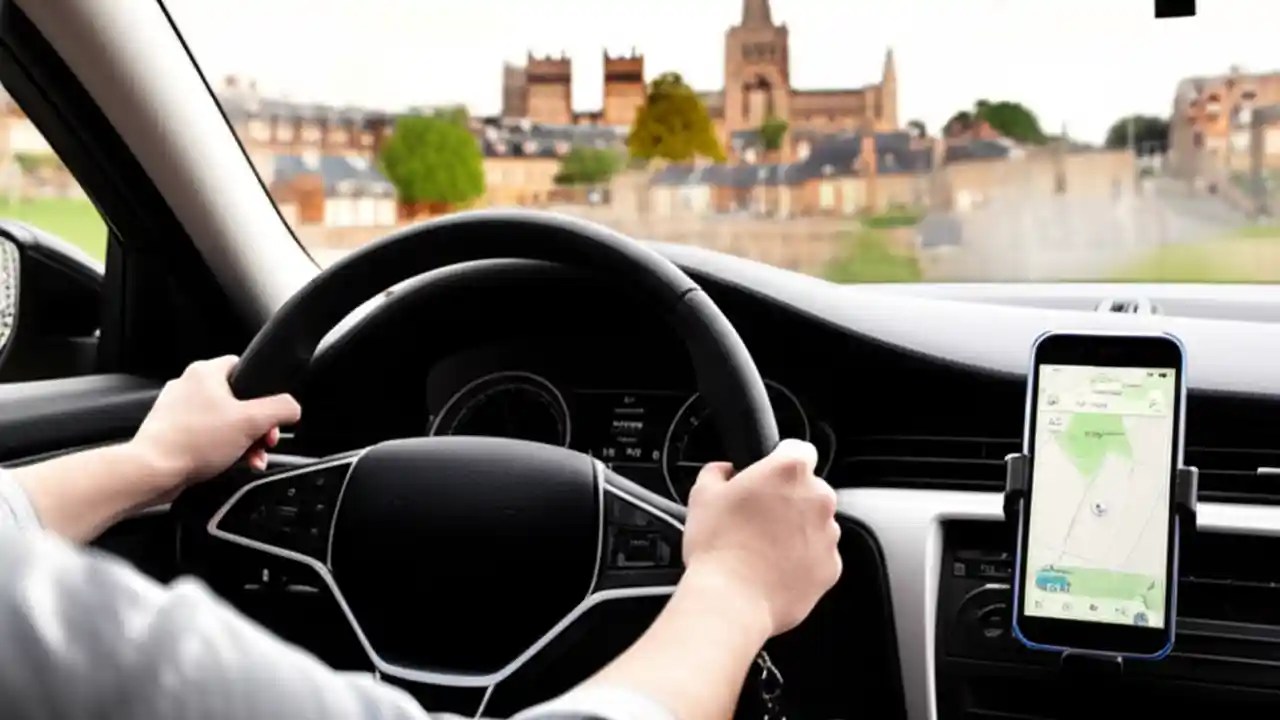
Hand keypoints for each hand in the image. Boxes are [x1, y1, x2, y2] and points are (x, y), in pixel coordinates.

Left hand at [131, 356, 301, 493]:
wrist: (153, 471)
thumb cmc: (193, 443)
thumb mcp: (253, 422)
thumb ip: (281, 409)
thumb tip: (293, 408)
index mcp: (206, 372)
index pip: (245, 368)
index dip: (265, 391)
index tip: (271, 414)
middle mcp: (188, 385)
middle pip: (238, 400)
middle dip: (257, 426)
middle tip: (264, 441)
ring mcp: (177, 409)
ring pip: (224, 420)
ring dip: (243, 440)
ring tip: (250, 458)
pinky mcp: (172, 431)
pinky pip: (206, 436)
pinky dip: (222, 449)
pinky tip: (230, 463)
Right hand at [681, 438, 841, 636]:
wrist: (731, 601)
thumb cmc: (718, 547)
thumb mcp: (703, 494)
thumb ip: (718, 471)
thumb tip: (724, 471)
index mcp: (789, 471)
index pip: (798, 449)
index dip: (780, 459)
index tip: (768, 475)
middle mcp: (817, 499)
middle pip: (808, 489)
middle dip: (788, 500)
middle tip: (757, 519)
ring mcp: (828, 535)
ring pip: (815, 524)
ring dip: (796, 531)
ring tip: (762, 548)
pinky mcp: (831, 568)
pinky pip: (819, 556)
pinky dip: (802, 561)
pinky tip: (773, 569)